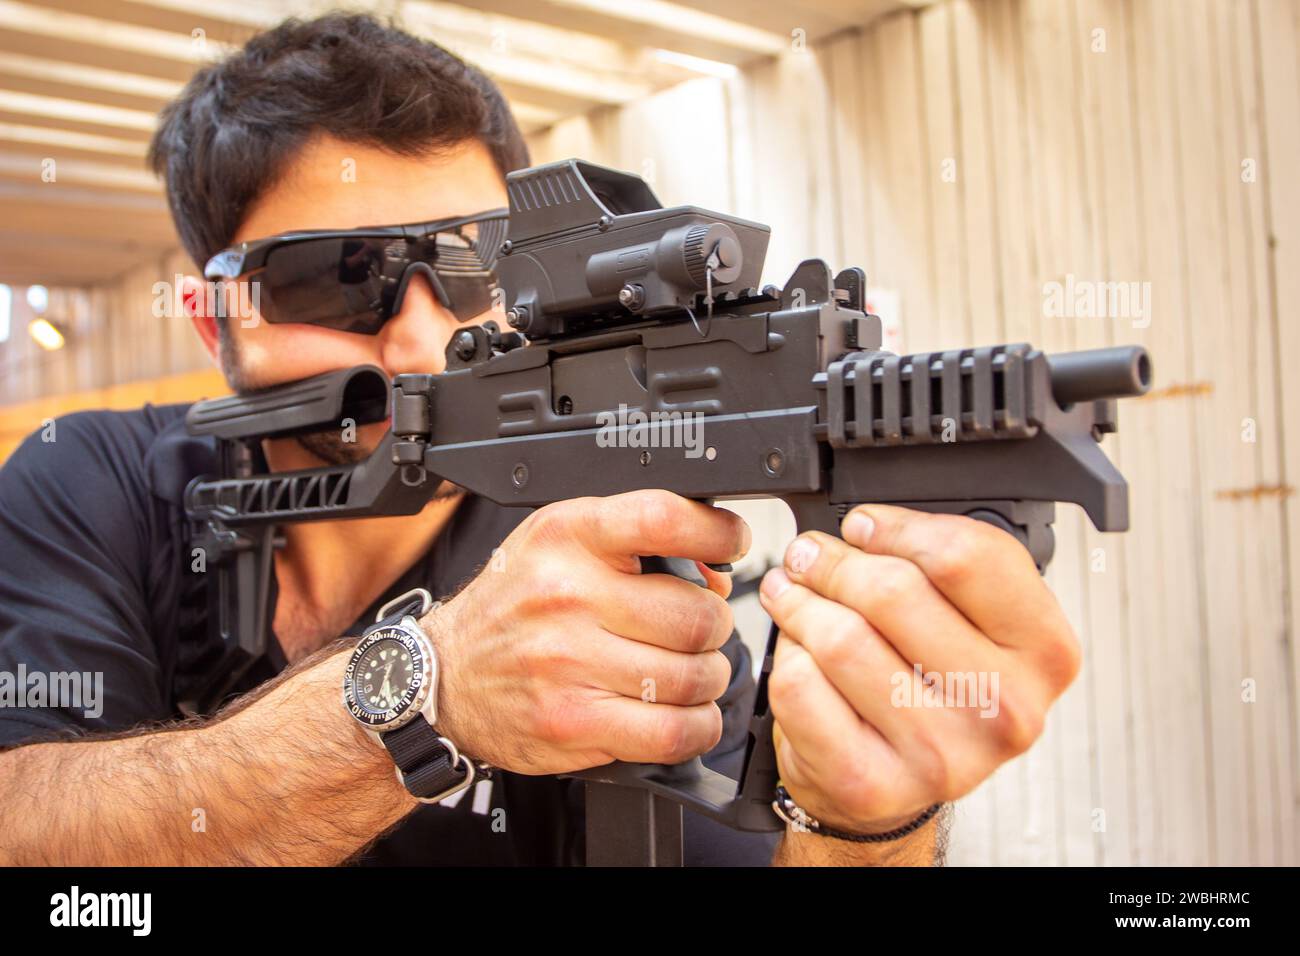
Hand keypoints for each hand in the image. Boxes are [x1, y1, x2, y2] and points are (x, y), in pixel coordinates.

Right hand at [422, 490, 749, 774]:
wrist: (440, 677)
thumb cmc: (511, 607)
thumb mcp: (557, 545)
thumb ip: (632, 543)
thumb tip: (714, 571)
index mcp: (567, 536)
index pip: (663, 518)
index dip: (716, 532)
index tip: (730, 543)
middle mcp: (566, 594)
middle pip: (694, 615)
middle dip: (713, 628)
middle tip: (696, 632)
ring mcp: (568, 662)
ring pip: (692, 677)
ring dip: (708, 680)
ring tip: (687, 674)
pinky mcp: (573, 722)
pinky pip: (671, 732)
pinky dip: (695, 727)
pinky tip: (682, 714)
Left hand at [758, 504, 1080, 834]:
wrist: (901, 781)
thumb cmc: (935, 685)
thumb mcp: (970, 616)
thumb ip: (939, 564)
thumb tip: (864, 528)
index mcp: (1044, 650)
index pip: (966, 556)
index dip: (896, 528)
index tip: (861, 525)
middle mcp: (1005, 709)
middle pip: (893, 593)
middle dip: (832, 562)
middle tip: (807, 556)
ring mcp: (940, 755)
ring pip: (839, 639)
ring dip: (799, 605)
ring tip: (790, 595)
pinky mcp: (873, 784)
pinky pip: (801, 688)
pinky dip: (786, 659)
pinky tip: (797, 654)